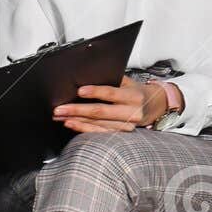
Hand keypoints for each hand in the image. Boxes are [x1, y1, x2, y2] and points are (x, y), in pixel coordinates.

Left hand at [53, 76, 168, 133]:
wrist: (152, 107)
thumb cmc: (135, 92)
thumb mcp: (128, 82)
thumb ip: (111, 80)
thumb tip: (86, 77)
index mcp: (133, 96)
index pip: (111, 93)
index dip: (95, 92)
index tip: (79, 91)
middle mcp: (131, 112)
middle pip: (100, 112)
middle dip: (77, 110)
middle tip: (59, 109)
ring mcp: (126, 125)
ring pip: (97, 123)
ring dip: (75, 120)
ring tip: (60, 116)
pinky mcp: (120, 134)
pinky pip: (98, 132)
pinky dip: (82, 128)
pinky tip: (71, 123)